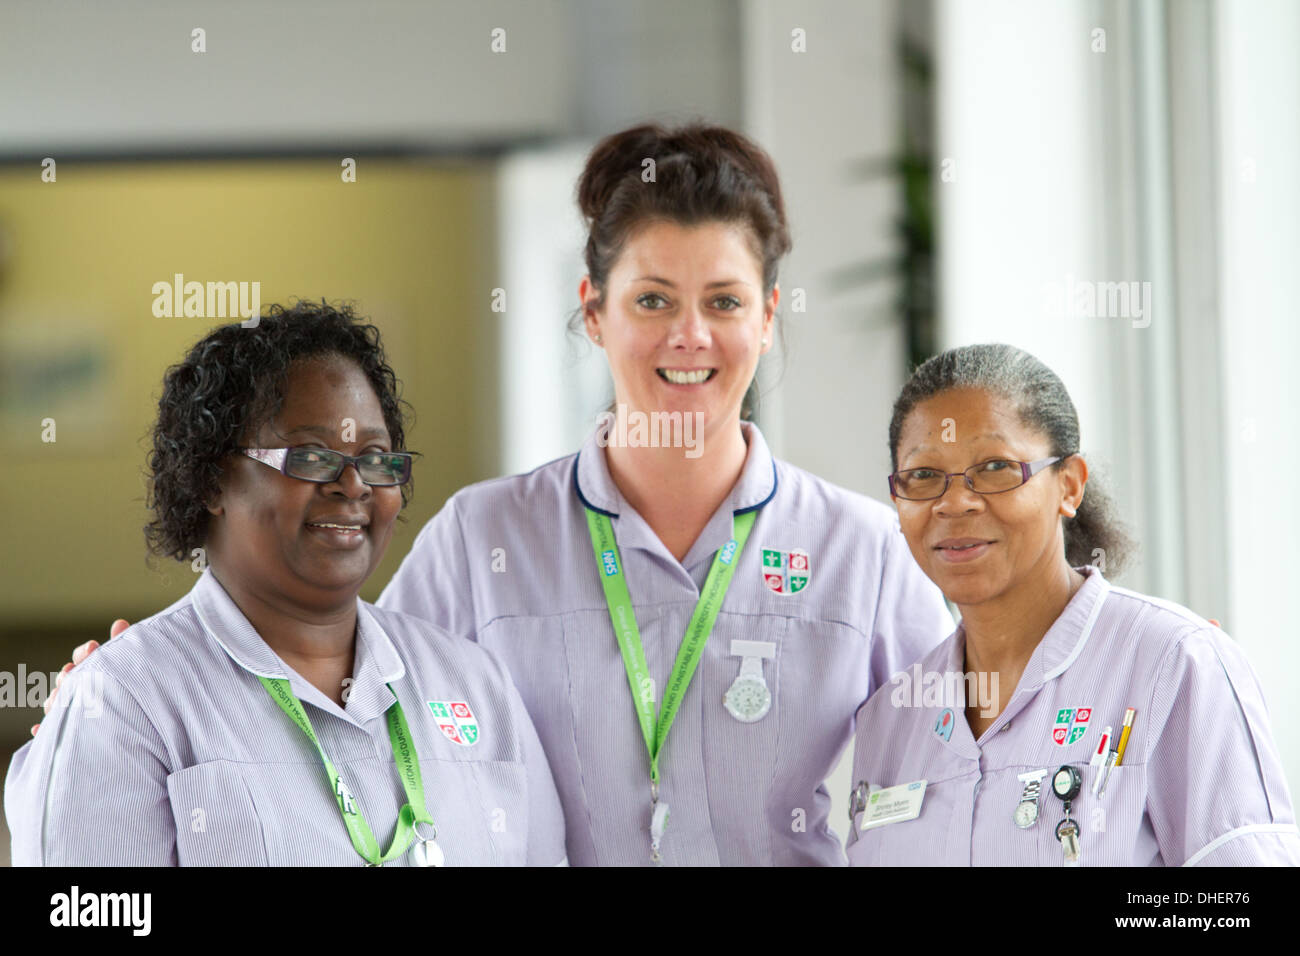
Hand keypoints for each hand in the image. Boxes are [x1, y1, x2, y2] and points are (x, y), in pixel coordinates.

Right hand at [30, 619, 129, 736]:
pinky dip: (43, 729)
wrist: (142, 717)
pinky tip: (39, 727)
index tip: (94, 647)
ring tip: (59, 699)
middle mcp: (78, 689)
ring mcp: (70, 709)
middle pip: (65, 680)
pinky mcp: (67, 731)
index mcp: (92, 670)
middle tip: (72, 672)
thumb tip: (119, 622)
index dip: (85, 653)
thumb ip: (122, 642)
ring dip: (54, 699)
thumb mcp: (126, 662)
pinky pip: (50, 731)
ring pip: (55, 702)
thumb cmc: (128, 686)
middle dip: (67, 675)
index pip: (82, 657)